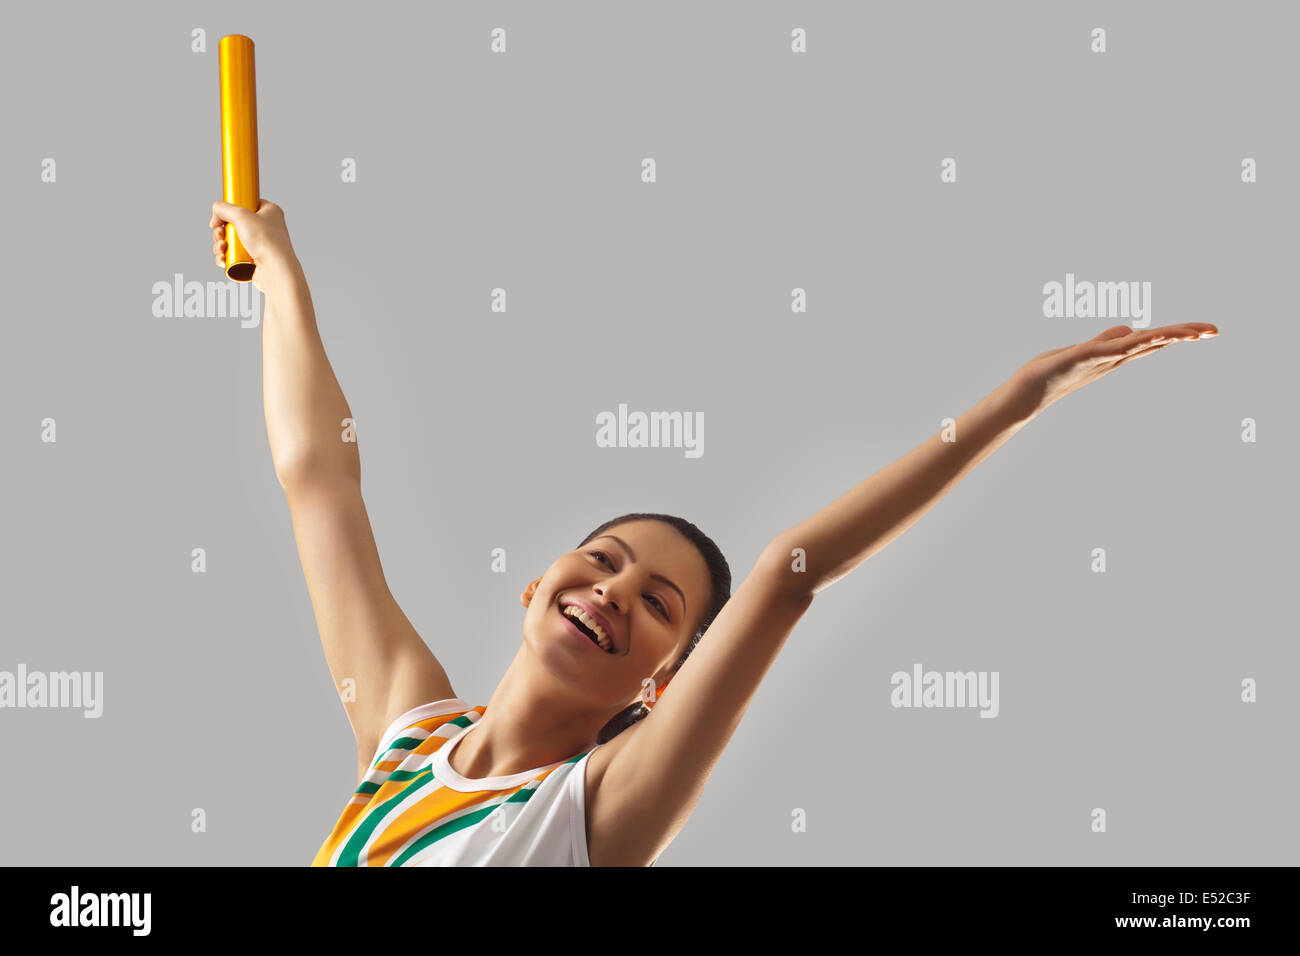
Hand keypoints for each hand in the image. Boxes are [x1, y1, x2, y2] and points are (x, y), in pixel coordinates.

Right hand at [209, 199, 297, 293]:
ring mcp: (262, 245)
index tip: (219, 218)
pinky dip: (226, 257)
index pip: (246, 204)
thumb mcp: (241, 215)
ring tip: (221, 248)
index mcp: (270, 212)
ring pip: (233, 241)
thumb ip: (223, 208)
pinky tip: (223, 259)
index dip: (230, 210)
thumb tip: (215, 212)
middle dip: (221, 231)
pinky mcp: (256, 261)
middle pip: (235, 224)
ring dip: (221, 244)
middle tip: (220, 235)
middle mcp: (267, 227)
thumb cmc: (265, 240)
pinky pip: (235, 256)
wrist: (276, 270)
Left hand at [1006, 322, 1219, 420]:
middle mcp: (1115, 359)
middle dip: (1184, 335)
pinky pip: (1113, 347)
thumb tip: (1130, 329)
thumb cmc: (1055, 371)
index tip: (1206, 330)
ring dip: (1167, 336)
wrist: (1027, 389)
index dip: (1179, 334)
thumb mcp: (1086, 350)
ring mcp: (1102, 359)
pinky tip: (1148, 334)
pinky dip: (1132, 341)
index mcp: (1117, 356)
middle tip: (1215, 330)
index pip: (1153, 341)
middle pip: (1155, 343)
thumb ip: (1108, 340)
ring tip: (1194, 331)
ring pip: (1141, 345)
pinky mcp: (1085, 356)